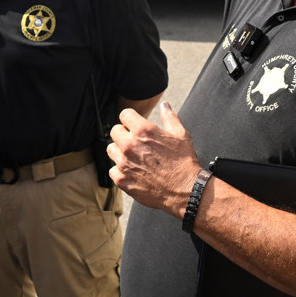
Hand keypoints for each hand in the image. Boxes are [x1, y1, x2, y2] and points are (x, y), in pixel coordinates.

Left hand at [107, 101, 203, 216]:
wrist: (185, 190)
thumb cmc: (184, 163)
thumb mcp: (181, 135)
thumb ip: (169, 118)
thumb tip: (165, 106)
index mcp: (143, 130)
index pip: (124, 115)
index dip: (131, 119)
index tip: (134, 125)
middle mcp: (130, 145)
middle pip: (115, 131)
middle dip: (124, 134)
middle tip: (135, 142)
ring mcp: (123, 163)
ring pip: (111, 150)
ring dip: (120, 151)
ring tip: (134, 157)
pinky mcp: (121, 179)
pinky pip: (112, 170)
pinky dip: (120, 171)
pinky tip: (133, 172)